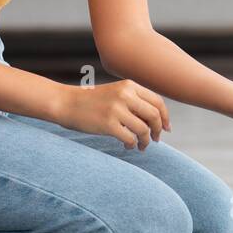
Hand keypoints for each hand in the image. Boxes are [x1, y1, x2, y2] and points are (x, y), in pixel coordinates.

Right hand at [55, 80, 170, 150]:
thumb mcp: (116, 93)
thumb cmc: (92, 101)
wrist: (66, 103)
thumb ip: (135, 101)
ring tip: (140, 146)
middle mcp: (125, 95)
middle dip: (158, 130)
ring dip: (145, 141)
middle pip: (154, 116)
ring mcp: (116, 109)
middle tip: (156, 139)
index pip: (157, 101)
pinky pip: (130, 139)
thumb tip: (157, 121)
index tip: (166, 128)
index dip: (165, 117)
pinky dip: (132, 145)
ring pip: (143, 129)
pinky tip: (127, 146)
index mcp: (129, 85)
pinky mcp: (108, 124)